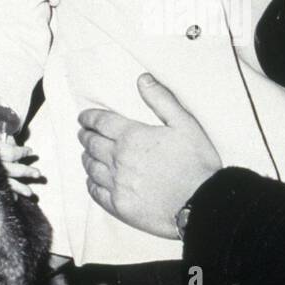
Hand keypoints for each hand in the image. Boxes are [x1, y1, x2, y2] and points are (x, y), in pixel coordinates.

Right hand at [0, 127, 41, 197]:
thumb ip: (1, 138)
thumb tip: (12, 140)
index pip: (12, 153)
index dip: (22, 152)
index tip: (30, 151)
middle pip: (12, 170)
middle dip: (26, 172)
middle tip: (38, 174)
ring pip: (7, 183)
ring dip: (20, 188)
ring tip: (31, 193)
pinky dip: (6, 195)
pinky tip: (15, 199)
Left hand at [77, 74, 221, 237]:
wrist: (201, 204)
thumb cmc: (197, 163)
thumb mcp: (185, 124)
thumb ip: (162, 100)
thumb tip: (142, 79)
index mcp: (132, 137)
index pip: (101, 122)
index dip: (89, 118)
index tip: (83, 117)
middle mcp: (119, 159)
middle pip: (92, 144)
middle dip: (86, 136)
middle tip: (84, 134)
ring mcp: (117, 184)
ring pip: (91, 167)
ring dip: (87, 158)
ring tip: (87, 155)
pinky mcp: (119, 206)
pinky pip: (95, 192)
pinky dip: (91, 183)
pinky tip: (93, 180)